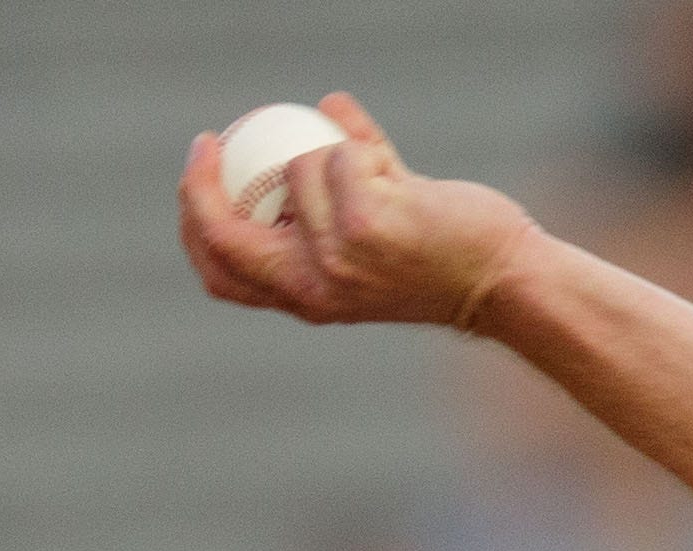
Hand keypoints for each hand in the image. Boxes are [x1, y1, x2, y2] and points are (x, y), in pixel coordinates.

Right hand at [175, 94, 542, 331]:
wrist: (498, 279)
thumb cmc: (440, 258)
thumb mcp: (370, 240)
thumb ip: (338, 190)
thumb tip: (321, 110)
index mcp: (303, 298)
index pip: (220, 272)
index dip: (195, 219)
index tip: (202, 170)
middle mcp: (311, 287)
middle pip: (223, 234)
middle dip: (200, 185)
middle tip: (211, 141)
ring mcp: (336, 258)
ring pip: (299, 168)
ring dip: (337, 153)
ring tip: (383, 177)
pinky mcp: (365, 223)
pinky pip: (342, 153)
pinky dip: (368, 147)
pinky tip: (401, 176)